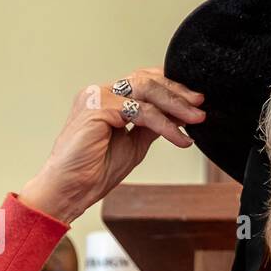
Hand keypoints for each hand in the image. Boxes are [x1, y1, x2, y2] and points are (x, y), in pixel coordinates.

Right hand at [19, 68, 205, 222]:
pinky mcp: (97, 108)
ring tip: (196, 120)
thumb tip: (175, 118)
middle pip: (147, 80)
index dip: (171, 88)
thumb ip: (150, 127)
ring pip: (146, 90)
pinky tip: (179, 138)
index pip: (144, 82)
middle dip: (178, 93)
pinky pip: (140, 111)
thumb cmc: (94, 172)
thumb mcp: (133, 145)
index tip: (195, 103)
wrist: (70, 190)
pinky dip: (164, 124)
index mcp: (107, 98)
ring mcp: (97, 97)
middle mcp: (101, 92)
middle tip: (201, 107)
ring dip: (175, 105)